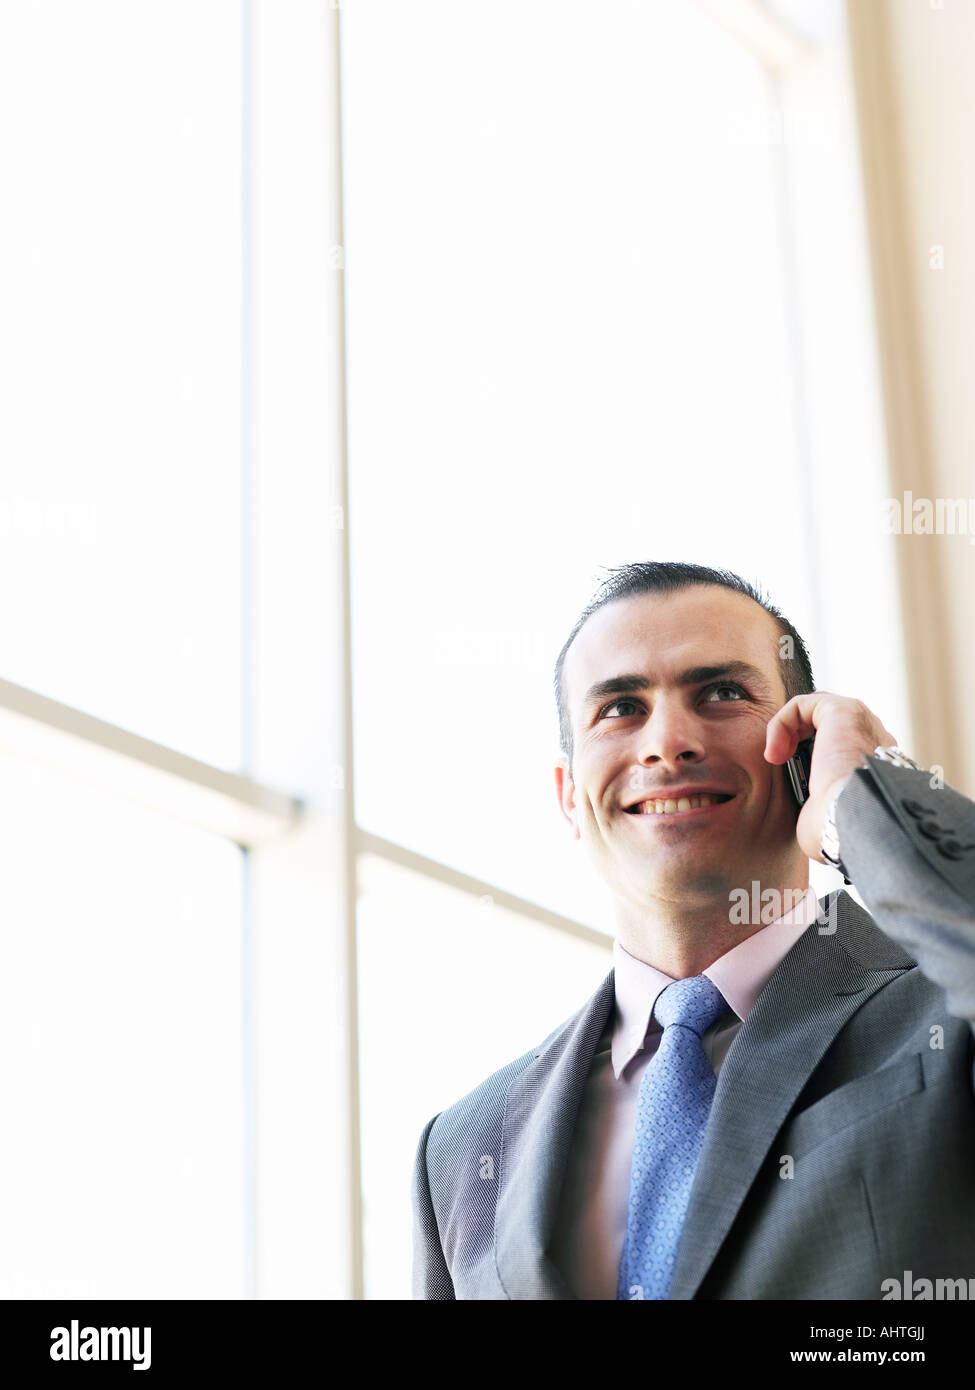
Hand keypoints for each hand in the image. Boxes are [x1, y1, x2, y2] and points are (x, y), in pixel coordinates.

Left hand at [764, 693, 897, 863]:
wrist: (856, 822)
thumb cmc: (843, 832)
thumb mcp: (830, 823)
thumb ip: (820, 809)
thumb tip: (810, 816)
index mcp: (878, 771)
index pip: (845, 752)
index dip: (811, 762)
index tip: (797, 788)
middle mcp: (875, 743)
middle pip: (829, 728)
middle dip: (798, 743)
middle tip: (783, 768)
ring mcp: (864, 723)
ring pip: (815, 713)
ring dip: (787, 732)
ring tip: (776, 759)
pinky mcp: (845, 709)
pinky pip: (803, 704)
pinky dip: (781, 724)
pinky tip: (775, 752)